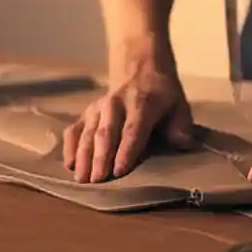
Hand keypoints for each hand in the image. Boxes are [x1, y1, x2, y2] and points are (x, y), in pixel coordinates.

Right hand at [62, 59, 193, 183]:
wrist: (141, 70)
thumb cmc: (163, 97)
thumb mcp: (179, 106)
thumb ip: (181, 127)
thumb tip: (181, 143)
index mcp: (142, 103)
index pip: (133, 130)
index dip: (126, 151)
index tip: (119, 171)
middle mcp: (116, 104)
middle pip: (107, 133)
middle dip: (101, 157)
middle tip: (96, 181)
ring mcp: (98, 108)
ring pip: (88, 133)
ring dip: (83, 156)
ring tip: (81, 178)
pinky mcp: (87, 113)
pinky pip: (74, 129)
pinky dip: (70, 146)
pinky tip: (69, 165)